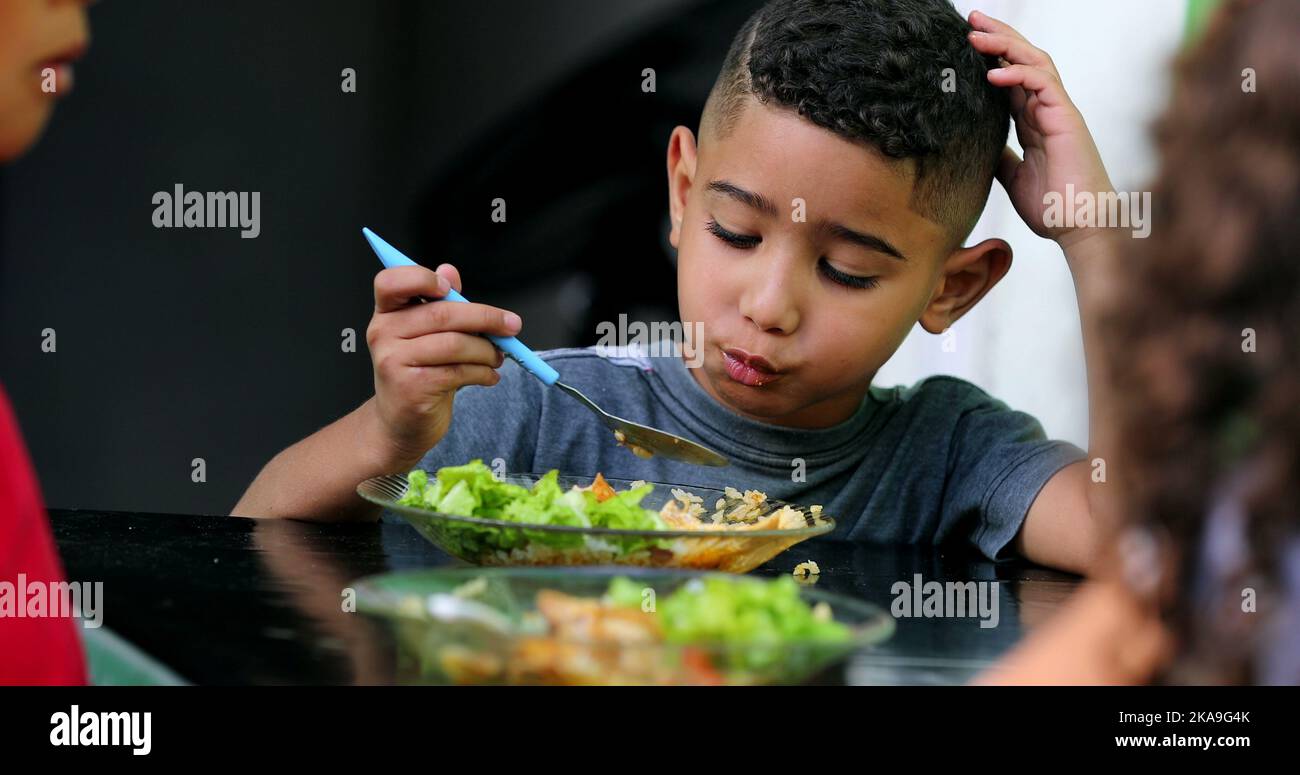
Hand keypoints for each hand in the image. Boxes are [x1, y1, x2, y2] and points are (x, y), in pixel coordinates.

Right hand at [364, 263, 519, 467]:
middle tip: (511, 325)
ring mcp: (394, 361)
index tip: (451, 287)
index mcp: (387, 313)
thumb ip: (439, 303)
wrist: (401, 423)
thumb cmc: (417, 373)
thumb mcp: (425, 335)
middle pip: (441, 313)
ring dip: (487, 351)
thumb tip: (450, 270)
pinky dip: (483, 372)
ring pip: (455, 344)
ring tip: (497, 357)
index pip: (392, 282)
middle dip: (485, 318)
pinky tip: (488, 376)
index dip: (421, 278)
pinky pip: (459, 371)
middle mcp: (383, 333)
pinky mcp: (411, 387)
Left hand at [968, 10, 1114, 247]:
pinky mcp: (1067, 118)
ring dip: (1004, 45)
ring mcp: (1059, 111)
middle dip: (997, 37)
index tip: (965, 43)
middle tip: (970, 20)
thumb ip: (1000, 157)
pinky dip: (1018, 73)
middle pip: (1023, 60)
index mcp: (1035, 120)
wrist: (1079, 226)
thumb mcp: (1013, 178)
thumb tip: (979, 148)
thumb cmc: (1053, 206)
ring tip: (975, 35)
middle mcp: (1048, 109)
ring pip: (1034, 62)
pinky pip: (1043, 84)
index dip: (991, 56)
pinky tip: (992, 72)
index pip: (1012, 77)